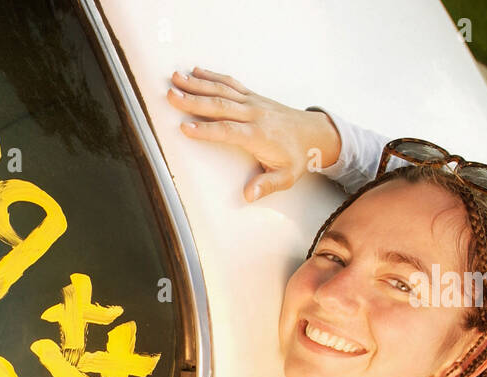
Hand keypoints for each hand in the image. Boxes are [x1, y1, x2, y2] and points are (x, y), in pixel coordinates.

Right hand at [166, 67, 341, 202]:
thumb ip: (267, 185)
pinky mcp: (252, 96)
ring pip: (222, 90)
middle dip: (194, 100)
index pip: (228, 130)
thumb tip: (249, 195)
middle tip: (172, 95)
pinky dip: (212, 76)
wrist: (315, 134)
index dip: (206, 130)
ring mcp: (252, 102)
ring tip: (177, 78)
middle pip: (220, 105)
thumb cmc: (298, 156)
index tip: (186, 128)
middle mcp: (254, 114)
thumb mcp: (286, 176)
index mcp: (258, 135)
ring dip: (197, 83)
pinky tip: (196, 71)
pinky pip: (230, 83)